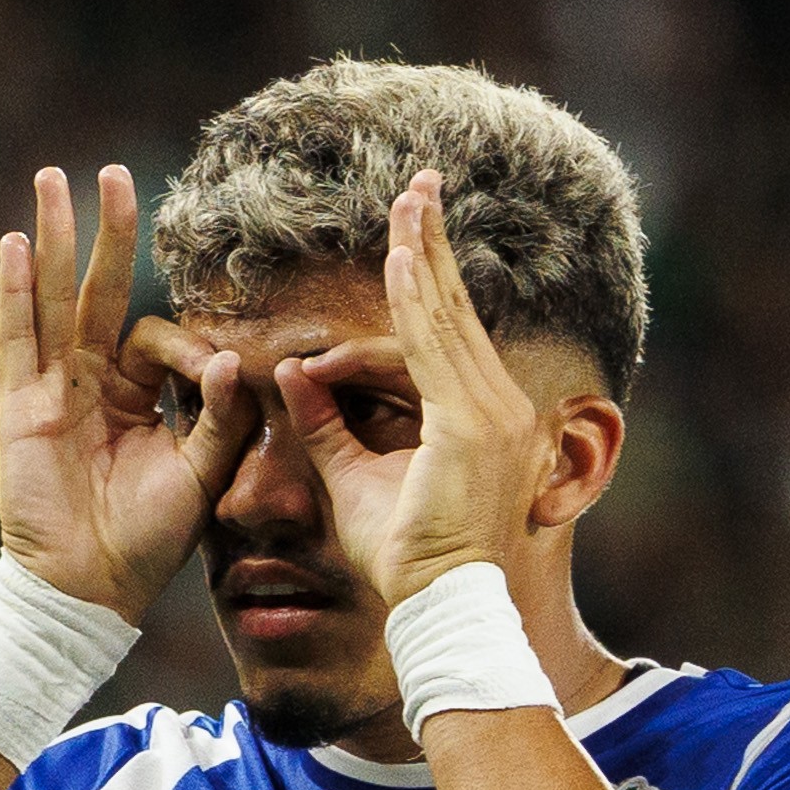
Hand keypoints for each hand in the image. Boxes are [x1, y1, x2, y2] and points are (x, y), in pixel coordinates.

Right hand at [0, 165, 250, 621]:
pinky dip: (18, 291)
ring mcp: (52, 391)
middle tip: (116, 173)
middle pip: (99, 293)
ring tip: (53, 177)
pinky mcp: (21, 409)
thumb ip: (219, 418)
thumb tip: (230, 355)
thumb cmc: (147, 543)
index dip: (189, 347)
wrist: (91, 590)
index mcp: (137, 399)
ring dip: (57, 238)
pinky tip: (19, 242)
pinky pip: (18, 339)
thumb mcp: (200, 477)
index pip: (156, 339)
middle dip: (108, 233)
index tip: (214, 375)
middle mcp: (92, 385)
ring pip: (55, 300)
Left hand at [274, 171, 551, 608]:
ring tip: (407, 201)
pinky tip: (401, 258)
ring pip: (447, 319)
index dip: (431, 279)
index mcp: (480, 419)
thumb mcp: (356, 480)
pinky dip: (417, 301)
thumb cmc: (407, 561)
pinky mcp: (473, 425)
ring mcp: (492, 415)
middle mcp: (498, 408)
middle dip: (434, 243)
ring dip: (425, 256)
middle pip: (456, 310)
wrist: (442, 607)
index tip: (410, 234)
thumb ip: (328, 425)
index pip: (448, 334)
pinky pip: (435, 348)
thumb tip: (291, 373)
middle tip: (419, 182)